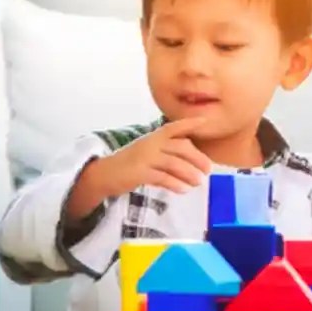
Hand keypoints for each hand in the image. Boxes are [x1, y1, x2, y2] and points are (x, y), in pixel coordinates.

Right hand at [67, 117, 212, 220]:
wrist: (103, 175)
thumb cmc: (131, 163)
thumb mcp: (148, 151)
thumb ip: (167, 151)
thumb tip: (194, 161)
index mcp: (154, 137)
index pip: (174, 127)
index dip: (190, 123)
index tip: (205, 121)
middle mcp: (150, 144)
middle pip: (180, 147)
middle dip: (197, 158)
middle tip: (208, 170)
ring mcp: (144, 158)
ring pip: (174, 163)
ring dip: (189, 174)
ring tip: (198, 182)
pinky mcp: (139, 173)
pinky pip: (163, 177)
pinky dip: (176, 184)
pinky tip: (183, 190)